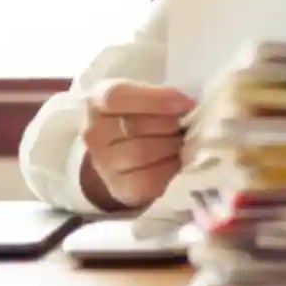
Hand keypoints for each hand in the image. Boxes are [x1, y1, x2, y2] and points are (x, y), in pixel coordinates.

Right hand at [79, 79, 195, 210]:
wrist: (122, 154)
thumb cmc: (140, 117)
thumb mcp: (145, 98)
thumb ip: (162, 98)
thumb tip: (191, 106)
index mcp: (100, 99)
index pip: (120, 97)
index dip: (157, 100)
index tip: (187, 104)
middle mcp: (95, 132)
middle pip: (136, 127)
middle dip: (171, 125)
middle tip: (190, 125)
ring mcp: (103, 162)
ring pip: (142, 153)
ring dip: (172, 147)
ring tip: (184, 141)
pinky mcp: (120, 187)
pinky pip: (148, 179)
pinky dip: (170, 168)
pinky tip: (177, 160)